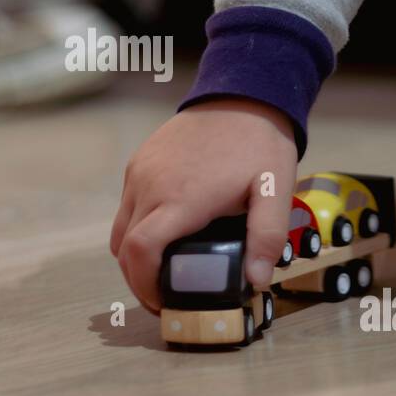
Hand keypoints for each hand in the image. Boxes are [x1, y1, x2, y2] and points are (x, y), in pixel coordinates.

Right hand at [110, 99, 298, 312]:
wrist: (242, 93)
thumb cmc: (260, 144)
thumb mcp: (275, 191)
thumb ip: (266, 237)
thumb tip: (256, 280)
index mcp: (181, 199)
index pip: (140, 253)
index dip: (143, 286)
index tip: (162, 303)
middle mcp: (150, 186)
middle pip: (124, 249)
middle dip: (138, 279)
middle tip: (164, 296)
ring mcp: (140, 172)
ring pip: (120, 229)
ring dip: (135, 255)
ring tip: (164, 268)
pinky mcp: (139, 162)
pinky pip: (127, 205)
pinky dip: (136, 228)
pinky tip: (167, 231)